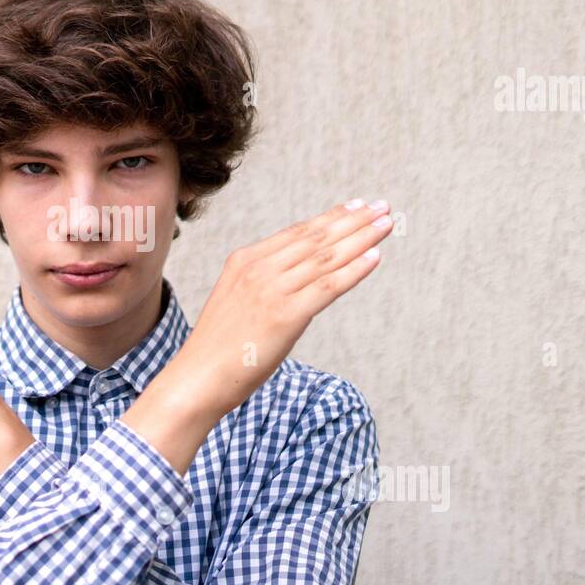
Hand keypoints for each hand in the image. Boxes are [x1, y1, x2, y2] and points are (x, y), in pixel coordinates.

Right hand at [159, 198, 392, 424]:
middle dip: (353, 220)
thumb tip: (297, 278)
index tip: (355, 207)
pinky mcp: (286, 316)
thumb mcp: (237, 300)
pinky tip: (375, 257)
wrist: (198, 377)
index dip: (330, 217)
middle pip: (316, 238)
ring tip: (386, 224)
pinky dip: (355, 270)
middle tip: (382, 207)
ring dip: (361, 238)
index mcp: (244, 261)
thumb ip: (264, 284)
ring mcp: (272, 291)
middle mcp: (258, 269)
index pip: (297, 232)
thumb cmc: (219, 347)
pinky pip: (328, 287)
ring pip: (326, 258)